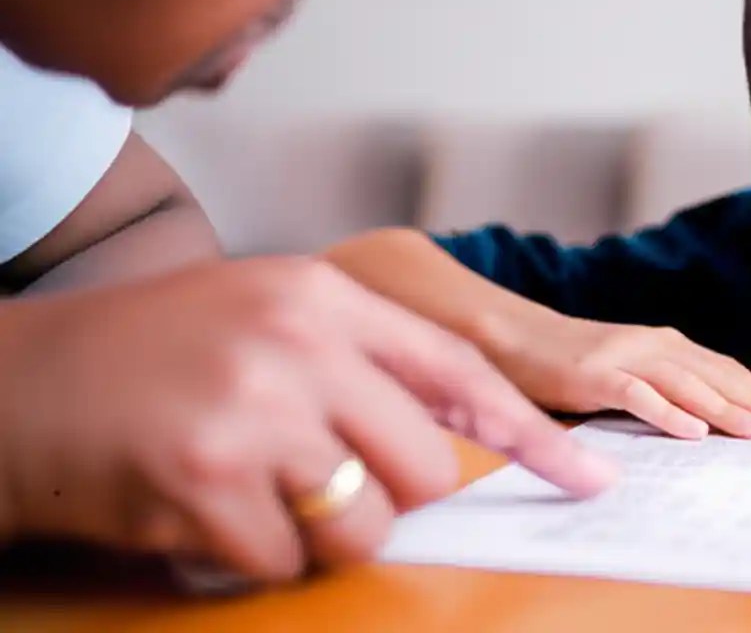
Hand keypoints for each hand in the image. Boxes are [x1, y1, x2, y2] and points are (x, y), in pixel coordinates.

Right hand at [0, 258, 615, 580]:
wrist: (13, 381)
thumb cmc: (148, 355)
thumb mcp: (263, 319)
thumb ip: (360, 364)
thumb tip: (456, 440)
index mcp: (323, 297)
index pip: (459, 370)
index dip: (529, 433)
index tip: (586, 478)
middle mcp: (298, 341)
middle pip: (425, 465)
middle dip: (389, 496)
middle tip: (322, 483)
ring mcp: (253, 407)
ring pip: (366, 522)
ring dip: (320, 533)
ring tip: (253, 491)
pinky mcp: (205, 478)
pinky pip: (284, 560)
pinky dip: (249, 557)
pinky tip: (199, 510)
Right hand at [479, 307, 750, 439]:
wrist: (513, 337)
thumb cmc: (573, 361)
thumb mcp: (628, 370)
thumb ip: (666, 386)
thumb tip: (711, 420)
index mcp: (665, 344)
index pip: (725, 371)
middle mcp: (652, 345)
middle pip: (715, 377)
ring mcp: (624, 357)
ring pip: (686, 385)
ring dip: (726, 410)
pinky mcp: (594, 374)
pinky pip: (637, 395)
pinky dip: (668, 413)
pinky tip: (694, 432)